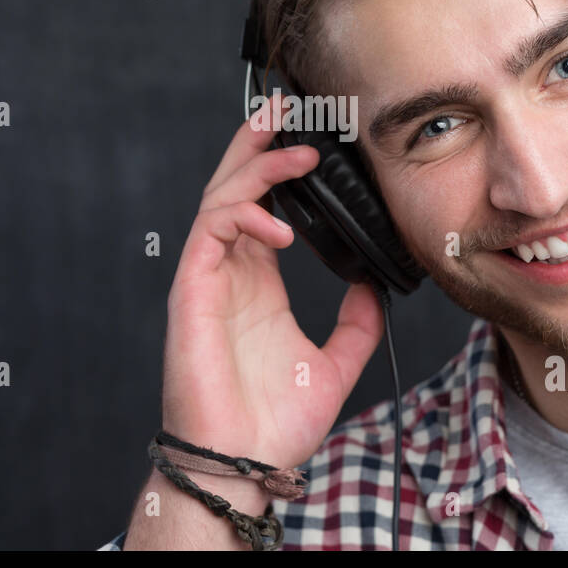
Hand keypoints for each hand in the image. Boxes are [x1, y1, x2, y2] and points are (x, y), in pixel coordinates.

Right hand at [160, 93, 386, 471]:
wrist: (245, 461)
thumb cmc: (274, 419)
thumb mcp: (334, 361)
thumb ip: (355, 321)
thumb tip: (375, 284)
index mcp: (257, 279)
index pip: (263, 203)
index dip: (280, 165)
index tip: (312, 136)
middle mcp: (229, 269)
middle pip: (235, 184)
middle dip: (256, 141)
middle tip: (285, 106)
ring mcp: (207, 276)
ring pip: (221, 196)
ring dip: (257, 166)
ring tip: (299, 153)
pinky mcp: (192, 288)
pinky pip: (211, 231)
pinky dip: (245, 216)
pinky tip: (280, 228)